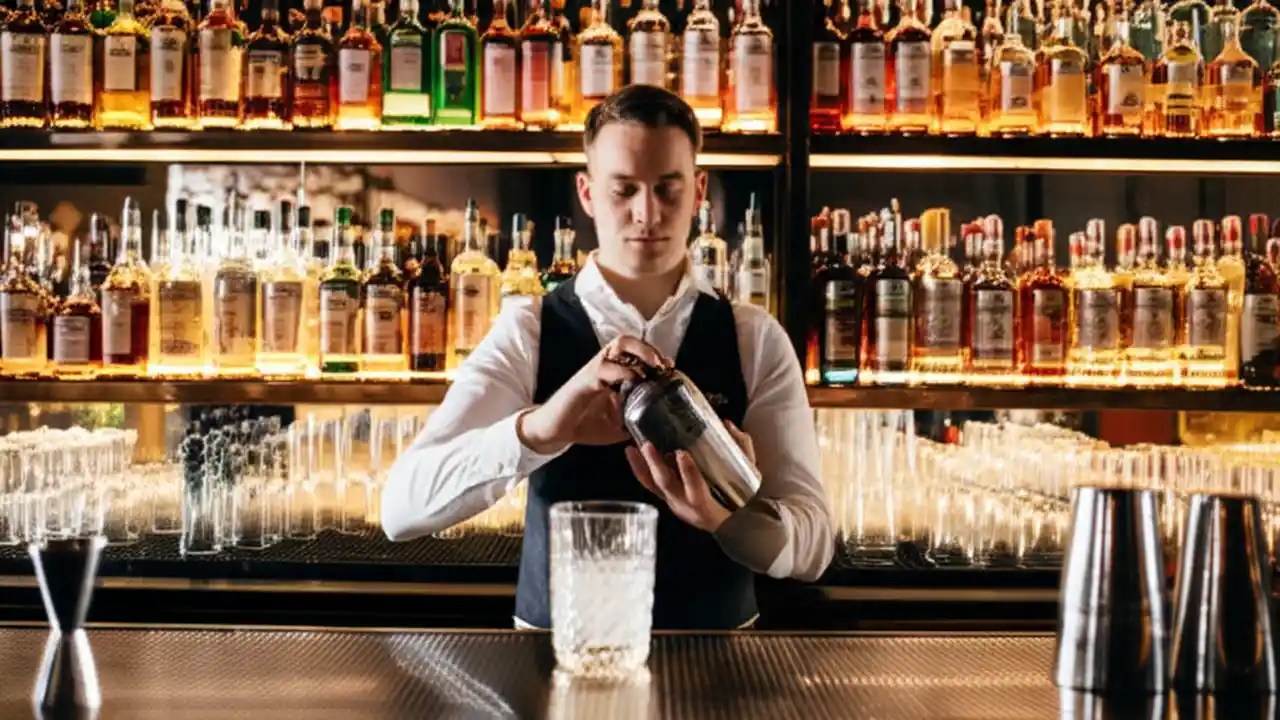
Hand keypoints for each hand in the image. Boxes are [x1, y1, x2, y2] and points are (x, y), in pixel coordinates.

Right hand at [518, 335, 671, 453]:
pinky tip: (634, 384)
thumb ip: (634, 421)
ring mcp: (593, 371)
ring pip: (617, 346)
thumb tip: (656, 428)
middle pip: (626, 341)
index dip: (653, 356)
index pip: (634, 353)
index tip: (670, 368)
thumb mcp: (617, 426)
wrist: (554, 431)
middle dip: (648, 348)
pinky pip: (605, 369)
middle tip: (663, 363)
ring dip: (639, 352)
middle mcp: (604, 366)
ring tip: (654, 365)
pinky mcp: (584, 381)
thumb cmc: (584, 425)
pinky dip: (622, 374)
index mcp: (612, 374)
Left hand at [625, 421, 756, 532]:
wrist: (734, 526)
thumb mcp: (749, 476)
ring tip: (632, 447)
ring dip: (641, 466)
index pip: (696, 491)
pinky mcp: (667, 499)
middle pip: (668, 487)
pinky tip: (632, 454)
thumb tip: (727, 424)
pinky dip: (640, 469)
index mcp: (707, 506)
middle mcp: (686, 506)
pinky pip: (650, 485)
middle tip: (648, 445)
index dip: (688, 473)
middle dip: (656, 465)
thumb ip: (741, 449)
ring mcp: (674, 503)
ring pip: (653, 486)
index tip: (682, 454)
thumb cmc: (741, 499)